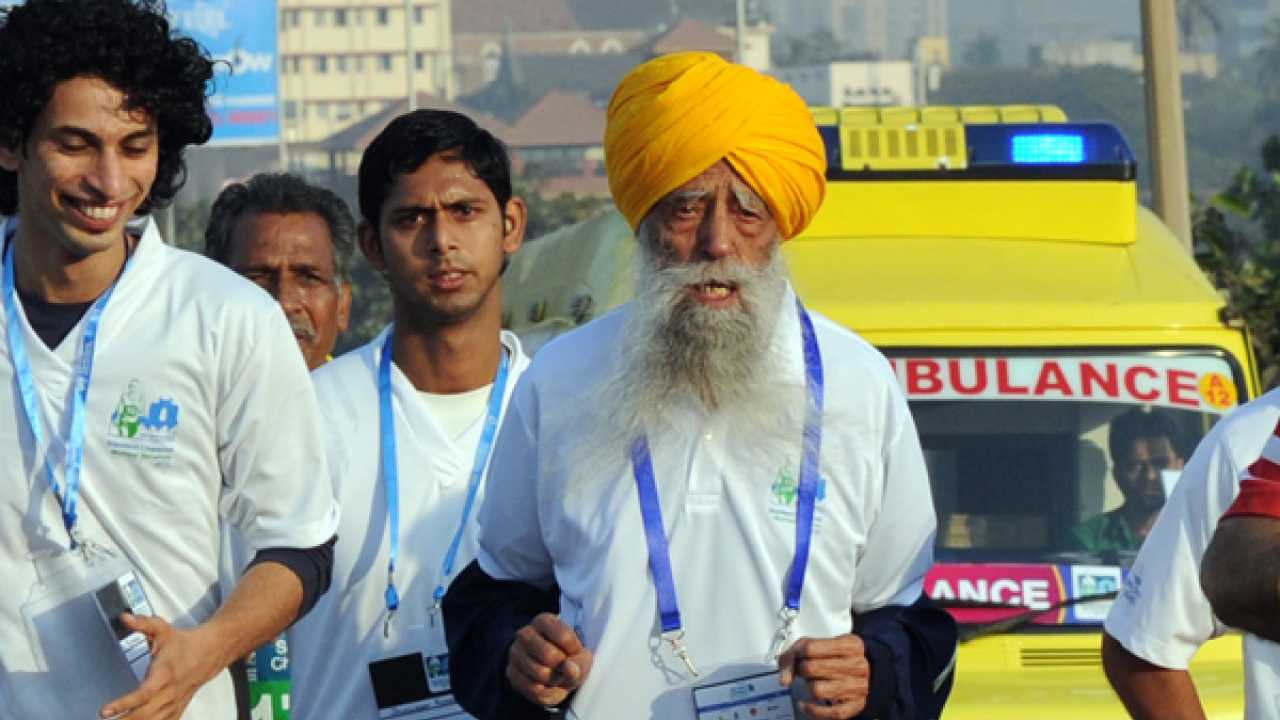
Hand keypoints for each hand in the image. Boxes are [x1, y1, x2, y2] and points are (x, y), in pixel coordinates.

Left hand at [99, 614, 224, 719]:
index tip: (105, 711)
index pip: (143, 693)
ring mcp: (175, 702)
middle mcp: (170, 691)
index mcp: (165, 673)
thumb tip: (125, 617)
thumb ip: (143, 624)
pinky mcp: (178, 708)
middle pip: (145, 714)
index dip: (124, 704)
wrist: (211, 652)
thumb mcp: (163, 630)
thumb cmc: (184, 643)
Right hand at [506, 612, 592, 707]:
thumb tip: (570, 670)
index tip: (576, 653)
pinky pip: (533, 688)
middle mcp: (526, 633)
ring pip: (541, 674)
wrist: (550, 673)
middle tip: (565, 667)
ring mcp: (515, 653)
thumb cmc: (567, 658)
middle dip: (562, 667)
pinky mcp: (511, 672)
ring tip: (556, 676)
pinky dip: (546, 691)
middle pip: (549, 656)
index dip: (575, 651)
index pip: (564, 637)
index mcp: (544, 621)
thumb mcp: (580, 657)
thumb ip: (579, 662)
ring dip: (554, 681)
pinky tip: (547, 684)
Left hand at [778, 634, 870, 719]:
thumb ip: (792, 656)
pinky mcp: (856, 705)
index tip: (802, 656)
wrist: (854, 672)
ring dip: (810, 687)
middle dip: (803, 670)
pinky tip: (808, 704)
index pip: (809, 648)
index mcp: (850, 644)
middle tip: (808, 670)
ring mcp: (859, 686)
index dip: (799, 654)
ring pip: (817, 690)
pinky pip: (830, 713)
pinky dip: (814, 710)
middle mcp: (858, 664)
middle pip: (811, 668)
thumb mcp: (811, 646)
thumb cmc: (833, 657)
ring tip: (815, 682)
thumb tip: (785, 679)